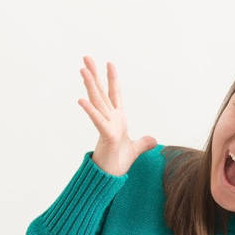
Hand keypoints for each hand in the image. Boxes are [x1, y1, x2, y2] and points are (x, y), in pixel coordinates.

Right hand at [77, 55, 156, 175]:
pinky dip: (90, 111)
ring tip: (83, 69)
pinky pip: (98, 120)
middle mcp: (110, 119)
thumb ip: (143, 143)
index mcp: (117, 119)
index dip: (112, 79)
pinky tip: (80, 99)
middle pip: (101, 92)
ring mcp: (107, 125)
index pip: (115, 94)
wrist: (111, 178)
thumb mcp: (135, 150)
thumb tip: (153, 140)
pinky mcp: (106, 136)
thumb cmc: (118, 163)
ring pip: (97, 101)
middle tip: (86, 57)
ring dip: (90, 85)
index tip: (109, 63)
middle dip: (94, 74)